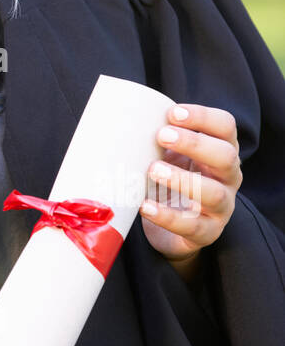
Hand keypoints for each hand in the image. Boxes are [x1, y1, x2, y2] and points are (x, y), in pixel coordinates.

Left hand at [140, 102, 241, 271]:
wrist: (172, 229)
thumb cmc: (169, 180)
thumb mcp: (167, 155)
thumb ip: (155, 139)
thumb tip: (116, 118)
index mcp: (221, 150)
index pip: (225, 127)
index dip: (204, 117)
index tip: (172, 112)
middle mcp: (228, 178)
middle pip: (226, 157)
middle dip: (195, 143)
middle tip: (161, 135)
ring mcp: (222, 208)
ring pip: (214, 194)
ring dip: (182, 180)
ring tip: (153, 170)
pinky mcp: (207, 233)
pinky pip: (193, 227)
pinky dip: (168, 217)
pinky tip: (145, 206)